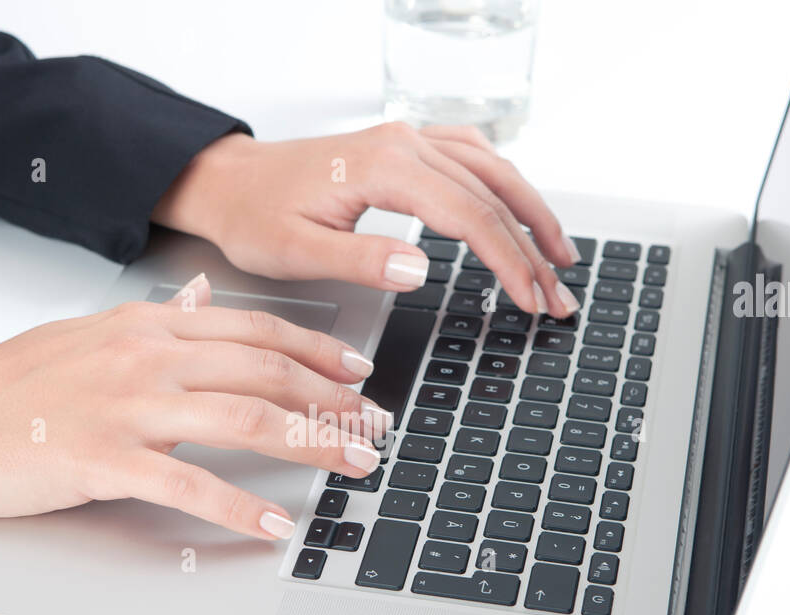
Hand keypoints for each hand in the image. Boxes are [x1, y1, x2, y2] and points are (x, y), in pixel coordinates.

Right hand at [0, 275, 388, 539]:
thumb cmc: (5, 386)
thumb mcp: (87, 333)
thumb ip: (154, 318)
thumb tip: (202, 297)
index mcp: (145, 325)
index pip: (254, 330)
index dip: (317, 351)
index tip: (358, 371)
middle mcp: (145, 356)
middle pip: (265, 373)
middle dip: (333, 400)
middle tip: (376, 426)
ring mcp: (125, 406)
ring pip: (245, 419)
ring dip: (311, 444)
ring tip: (353, 464)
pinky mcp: (101, 459)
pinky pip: (187, 484)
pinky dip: (237, 506)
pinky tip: (272, 524)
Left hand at [152, 123, 581, 316]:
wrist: (229, 184)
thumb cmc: (256, 216)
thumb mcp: (297, 252)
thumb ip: (361, 260)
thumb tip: (421, 268)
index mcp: (383, 167)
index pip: (469, 214)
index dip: (509, 261)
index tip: (531, 299)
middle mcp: (403, 142)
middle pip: (491, 191)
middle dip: (533, 246)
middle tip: (559, 295)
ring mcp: (405, 139)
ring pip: (491, 169)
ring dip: (530, 211)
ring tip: (559, 256)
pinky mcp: (402, 148)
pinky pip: (471, 155)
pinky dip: (504, 183)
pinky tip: (519, 206)